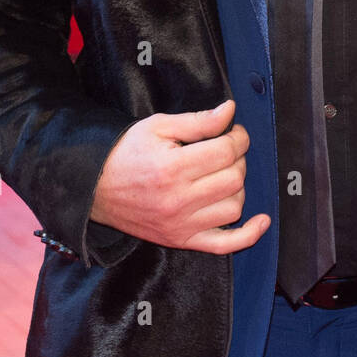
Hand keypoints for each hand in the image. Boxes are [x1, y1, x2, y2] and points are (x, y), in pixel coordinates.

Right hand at [89, 98, 268, 253]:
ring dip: (238, 187)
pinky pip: (224, 245)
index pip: (226, 152)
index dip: (238, 137)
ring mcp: (181, 225)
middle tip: (226, 149)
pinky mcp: (181, 240)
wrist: (94, 189)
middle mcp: (178, 200)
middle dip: (238, 158)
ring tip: (223, 174)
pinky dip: (248, 235)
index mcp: (172, 168)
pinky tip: (262, 221)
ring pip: (234, 206)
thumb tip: (231, 111)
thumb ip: (197, 120)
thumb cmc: (126, 153)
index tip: (235, 131)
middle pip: (234, 178)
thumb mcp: (157, 127)